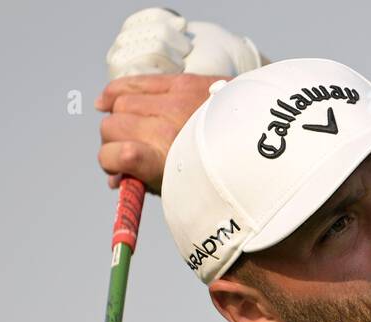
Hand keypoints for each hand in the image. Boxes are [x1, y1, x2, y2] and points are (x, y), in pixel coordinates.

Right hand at [95, 73, 231, 193]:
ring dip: (118, 118)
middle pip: (112, 128)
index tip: (117, 170)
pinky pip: (136, 81)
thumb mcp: (182, 191)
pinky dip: (116, 91)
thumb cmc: (220, 175)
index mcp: (166, 161)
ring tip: (126, 128)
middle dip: (112, 141)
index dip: (110, 163)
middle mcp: (167, 128)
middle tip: (126, 150)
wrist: (263, 146)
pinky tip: (106, 101)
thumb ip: (146, 182)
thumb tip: (115, 179)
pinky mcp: (184, 83)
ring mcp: (175, 102)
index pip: (113, 156)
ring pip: (120, 103)